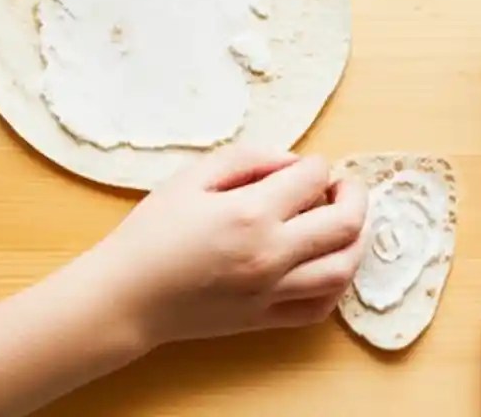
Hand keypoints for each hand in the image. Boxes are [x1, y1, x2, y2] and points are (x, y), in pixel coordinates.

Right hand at [81, 147, 367, 346]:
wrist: (124, 297)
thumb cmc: (152, 232)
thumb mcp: (193, 177)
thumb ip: (249, 159)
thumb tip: (295, 162)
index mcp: (250, 213)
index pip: (314, 178)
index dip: (317, 164)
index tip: (308, 166)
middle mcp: (270, 254)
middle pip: (346, 223)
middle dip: (354, 195)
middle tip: (342, 186)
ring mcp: (271, 292)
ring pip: (344, 268)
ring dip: (356, 240)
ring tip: (344, 223)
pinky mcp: (266, 320)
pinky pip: (321, 307)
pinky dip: (336, 284)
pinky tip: (326, 263)